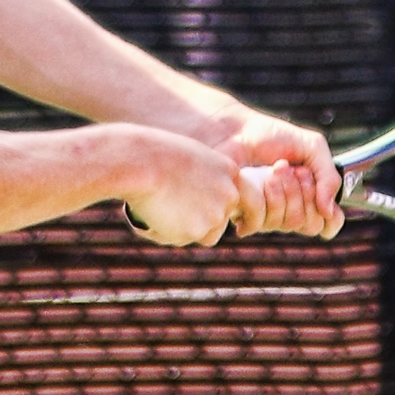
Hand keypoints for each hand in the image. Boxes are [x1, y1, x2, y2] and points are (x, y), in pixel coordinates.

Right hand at [121, 133, 240, 247]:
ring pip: (202, 234)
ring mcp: (215, 214)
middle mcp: (229, 195)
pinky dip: (167, 233)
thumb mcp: (190, 160)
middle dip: (206, 226)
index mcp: (230, 173)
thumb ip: (203, 181)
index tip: (242, 227)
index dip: (250, 216)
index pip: (253, 199)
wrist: (141, 162)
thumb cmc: (156, 154)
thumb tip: (199, 201)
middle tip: (184, 223)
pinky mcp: (197, 231)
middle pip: (221, 222)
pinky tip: (153, 213)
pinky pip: (181, 239)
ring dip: (184, 229)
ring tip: (160, 207)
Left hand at [199, 106, 343, 239]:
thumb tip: (329, 210)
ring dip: (284, 189)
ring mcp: (269, 217)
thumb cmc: (271, 137)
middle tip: (291, 168)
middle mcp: (291, 211)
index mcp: (310, 197)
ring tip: (274, 168)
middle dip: (304, 191)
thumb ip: (330, 176)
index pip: (329, 225)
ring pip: (289, 223)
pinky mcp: (245, 217)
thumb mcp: (312, 146)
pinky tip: (258, 178)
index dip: (330, 215)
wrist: (234, 131)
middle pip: (312, 225)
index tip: (319, 191)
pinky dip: (264, 195)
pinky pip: (262, 223)